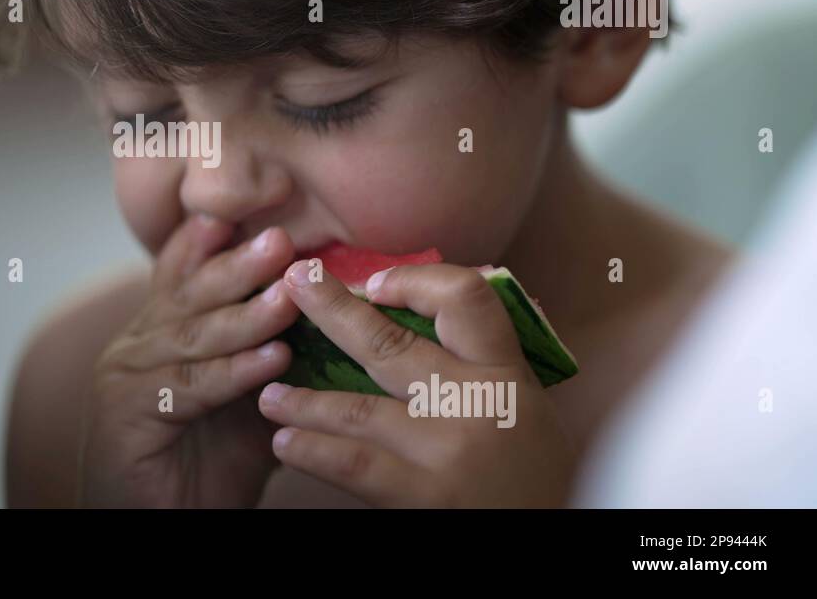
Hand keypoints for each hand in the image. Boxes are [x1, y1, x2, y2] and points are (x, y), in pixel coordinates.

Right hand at [78, 215, 300, 506]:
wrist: (154, 525)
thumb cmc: (202, 467)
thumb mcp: (244, 402)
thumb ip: (268, 357)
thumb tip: (330, 321)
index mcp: (158, 331)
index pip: (183, 272)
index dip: (216, 240)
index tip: (260, 211)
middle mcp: (135, 344)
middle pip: (188, 293)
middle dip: (237, 264)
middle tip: (282, 240)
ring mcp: (125, 377)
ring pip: (192, 336)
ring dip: (245, 315)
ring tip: (290, 296)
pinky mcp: (126, 416)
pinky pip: (189, 387)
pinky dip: (234, 372)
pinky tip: (274, 358)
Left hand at [257, 261, 577, 506]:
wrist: (553, 539)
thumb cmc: (532, 473)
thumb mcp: (524, 405)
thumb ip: (484, 359)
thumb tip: (429, 300)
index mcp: (507, 371)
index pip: (467, 297)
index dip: (414, 280)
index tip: (373, 282)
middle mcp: (477, 401)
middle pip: (390, 341)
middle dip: (332, 308)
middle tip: (294, 282)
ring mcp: (448, 449)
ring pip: (358, 407)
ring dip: (304, 398)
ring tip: (268, 394)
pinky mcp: (425, 496)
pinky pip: (354, 464)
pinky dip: (312, 449)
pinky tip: (285, 441)